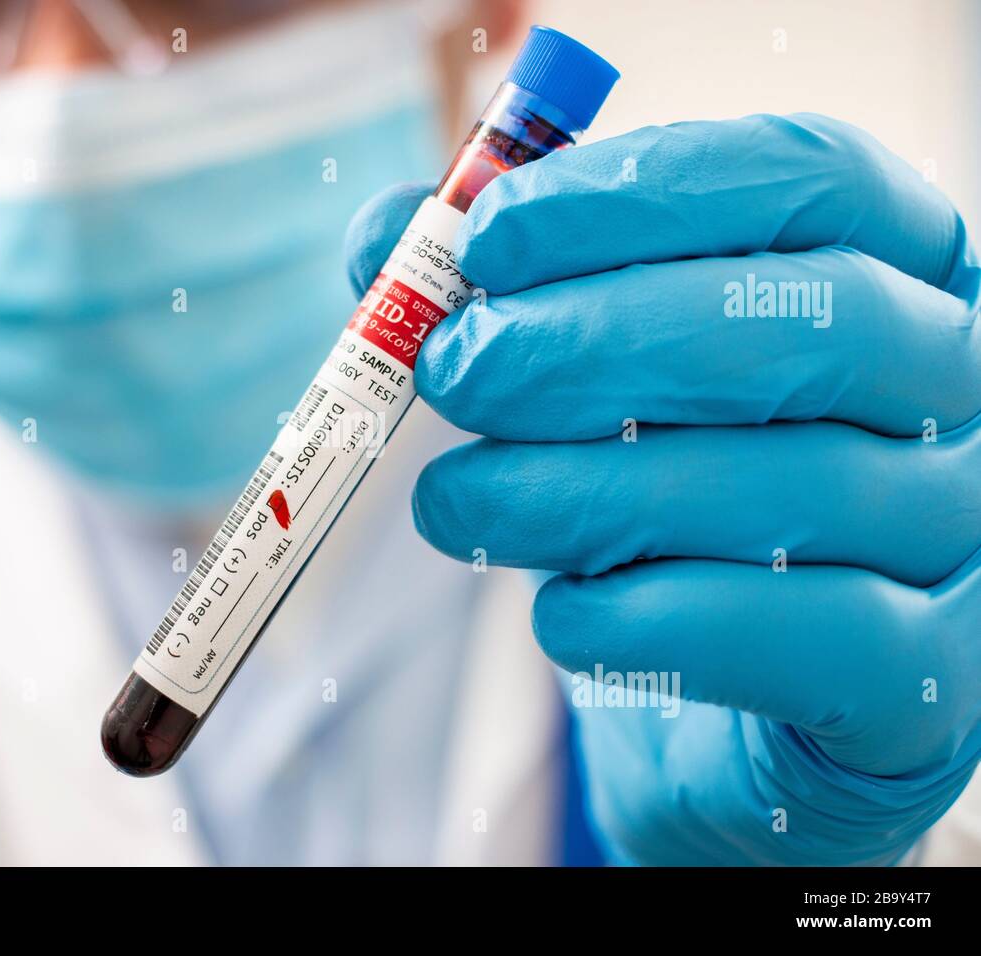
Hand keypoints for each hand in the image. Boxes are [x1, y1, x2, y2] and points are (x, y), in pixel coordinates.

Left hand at [345, 114, 980, 864]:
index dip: (638, 194)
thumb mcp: (607, 376)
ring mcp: (961, 533)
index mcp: (900, 264)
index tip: (486, 240)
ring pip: (790, 486)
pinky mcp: (925, 679)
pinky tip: (558, 613)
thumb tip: (386, 248)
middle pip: (808, 324)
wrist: (760, 688)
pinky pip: (797, 635)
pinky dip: (649, 621)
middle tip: (452, 375)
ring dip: (583, 493)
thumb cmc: (678, 494)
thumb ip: (510, 298)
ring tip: (454, 504)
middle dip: (595, 346)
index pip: (805, 177)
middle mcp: (961, 384)